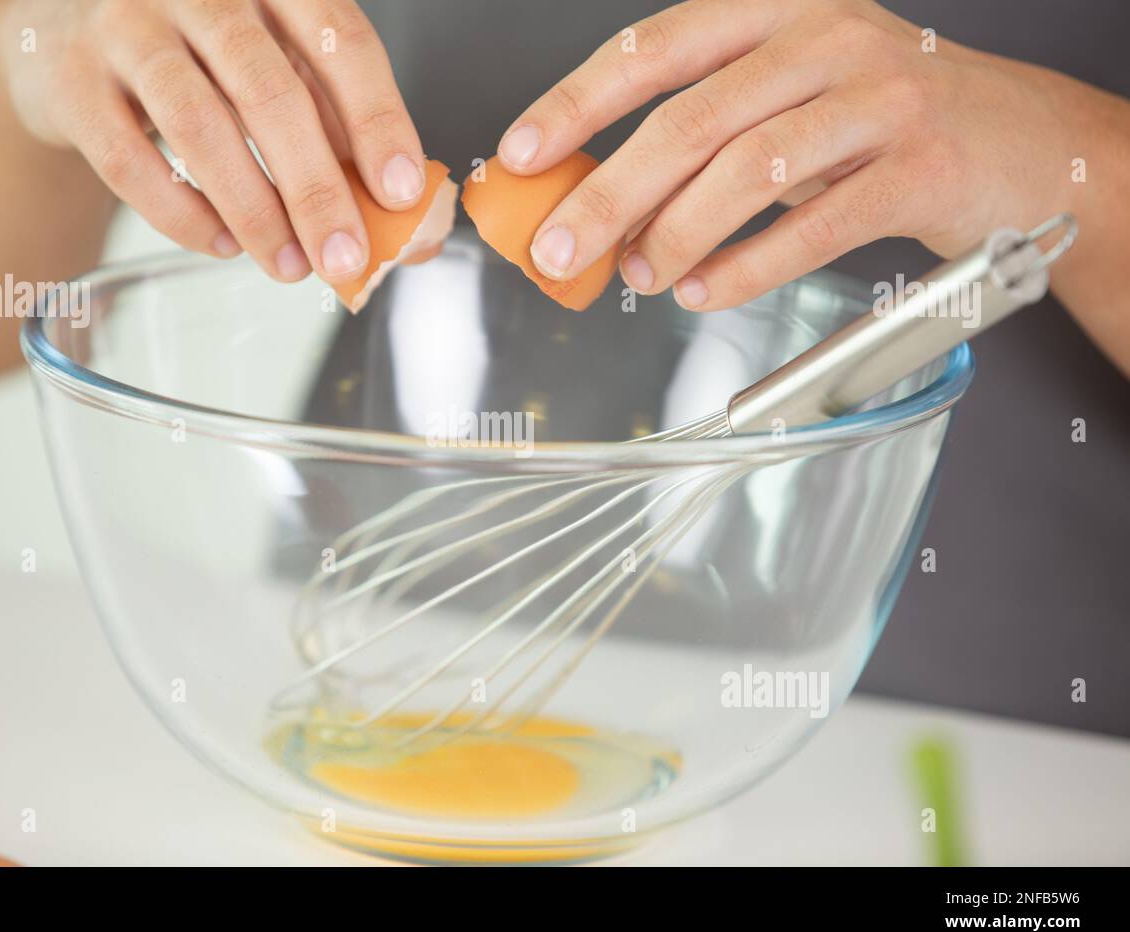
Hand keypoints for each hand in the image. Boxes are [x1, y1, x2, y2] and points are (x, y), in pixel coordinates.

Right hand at [0, 0, 425, 282]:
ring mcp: (126, 25)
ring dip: (255, 211)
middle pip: (270, 90)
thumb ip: (336, 128)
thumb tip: (408, 224)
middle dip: (316, 189)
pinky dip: (183, 213)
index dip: (377, 121)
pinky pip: (129, 159)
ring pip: (200, 126)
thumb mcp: (275, 65)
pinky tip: (221, 243)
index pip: (340, 41)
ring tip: (288, 265)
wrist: (64, 31)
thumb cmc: (199, 55)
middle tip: (345, 258)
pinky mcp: (71, 78)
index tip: (401, 193)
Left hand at [498, 0, 1084, 310]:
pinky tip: (706, 291)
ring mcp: (881, 97)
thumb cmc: (884, 122)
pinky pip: (812, 228)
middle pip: (691, 120)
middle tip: (560, 248)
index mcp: (780, 9)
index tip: (521, 153)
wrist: (1022, 144)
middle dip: (610, 192)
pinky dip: (746, 268)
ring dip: (676, 235)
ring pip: (748, 171)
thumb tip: (606, 205)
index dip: (579, 102)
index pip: (658, 48)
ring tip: (641, 277)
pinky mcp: (919, 167)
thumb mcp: (793, 98)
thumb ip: (709, 134)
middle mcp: (828, 38)